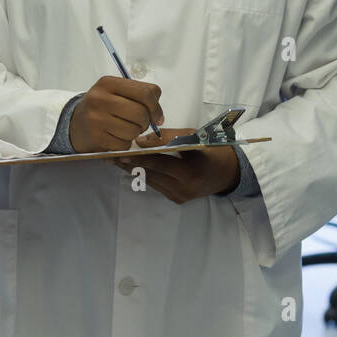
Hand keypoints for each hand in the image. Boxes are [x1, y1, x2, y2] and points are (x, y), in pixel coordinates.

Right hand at [69, 75, 164, 152]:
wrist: (74, 123)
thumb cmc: (101, 107)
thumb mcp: (115, 92)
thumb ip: (139, 96)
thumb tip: (159, 116)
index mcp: (108, 83)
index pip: (145, 92)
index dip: (156, 107)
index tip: (157, 116)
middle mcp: (101, 98)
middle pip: (141, 113)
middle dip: (146, 122)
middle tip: (141, 124)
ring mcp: (97, 119)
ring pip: (134, 131)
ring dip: (135, 134)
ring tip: (125, 129)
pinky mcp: (96, 137)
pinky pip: (124, 144)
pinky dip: (125, 143)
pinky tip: (116, 137)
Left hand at [109, 128, 239, 205]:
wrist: (227, 172)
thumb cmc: (211, 149)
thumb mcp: (193, 137)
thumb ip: (167, 138)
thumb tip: (141, 140)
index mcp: (190, 172)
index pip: (159, 164)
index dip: (139, 158)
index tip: (121, 152)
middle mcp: (183, 188)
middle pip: (151, 174)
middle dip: (130, 164)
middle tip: (109, 156)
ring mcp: (179, 196)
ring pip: (150, 180)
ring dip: (133, 170)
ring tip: (115, 160)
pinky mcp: (176, 199)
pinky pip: (156, 185)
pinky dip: (144, 175)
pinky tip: (131, 167)